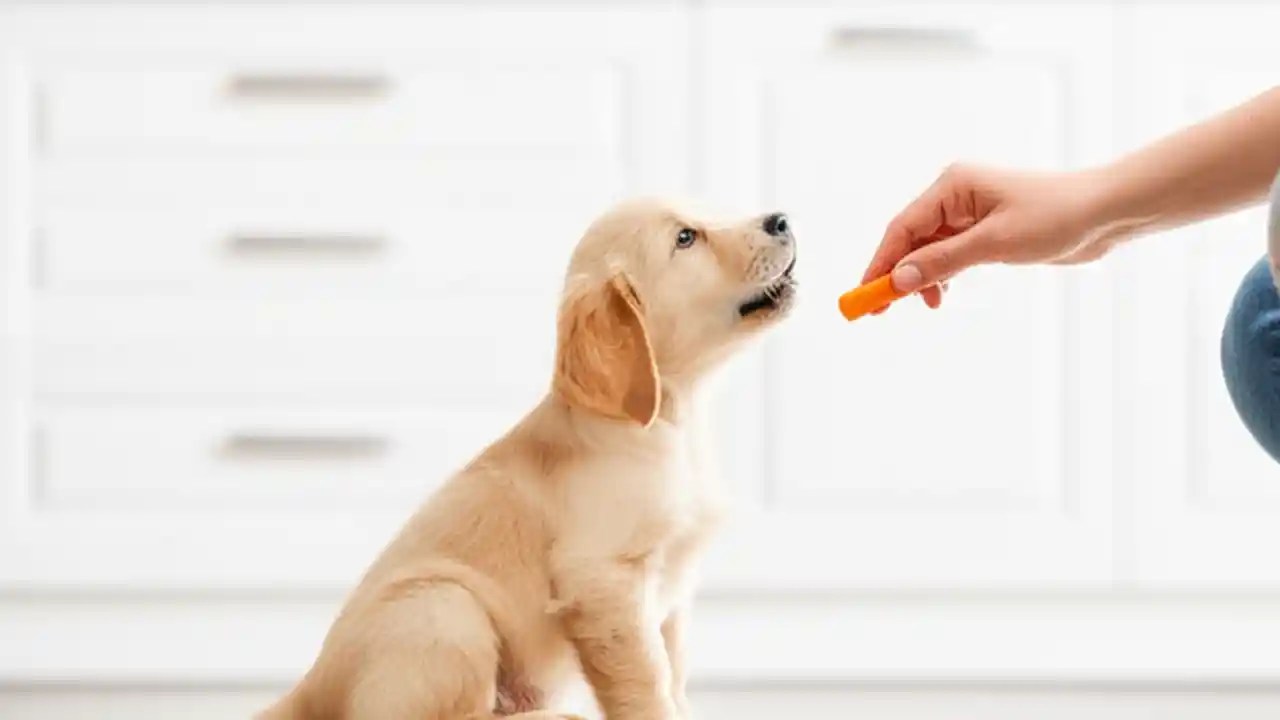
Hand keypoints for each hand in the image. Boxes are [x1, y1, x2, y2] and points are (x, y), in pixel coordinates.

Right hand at [862, 164, 1127, 307]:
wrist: (1106, 212)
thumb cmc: (1056, 216)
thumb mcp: (994, 244)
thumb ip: (942, 262)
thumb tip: (898, 281)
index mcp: (953, 186)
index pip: (903, 228)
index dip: (880, 263)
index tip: (866, 294)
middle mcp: (957, 195)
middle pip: (910, 239)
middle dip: (896, 274)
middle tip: (879, 310)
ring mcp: (971, 213)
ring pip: (929, 250)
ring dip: (921, 278)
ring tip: (925, 306)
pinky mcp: (986, 229)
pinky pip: (950, 254)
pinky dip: (942, 275)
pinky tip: (941, 294)